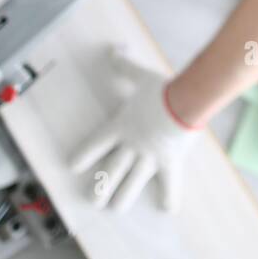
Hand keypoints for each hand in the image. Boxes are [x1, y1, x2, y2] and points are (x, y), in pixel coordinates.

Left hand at [69, 56, 202, 213]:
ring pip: (131, 183)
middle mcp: (131, 145)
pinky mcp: (168, 164)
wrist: (185, 101)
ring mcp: (148, 157)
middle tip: (94, 200)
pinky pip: (168, 185)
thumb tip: (114, 49)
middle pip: (111, 171)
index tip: (73, 166)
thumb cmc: (162, 89)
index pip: (96, 143)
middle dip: (100, 188)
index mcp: (121, 126)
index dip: (84, 155)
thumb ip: (124, 65)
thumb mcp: (140, 75)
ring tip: (115, 208)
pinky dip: (168, 197)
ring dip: (123, 197)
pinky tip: (166, 208)